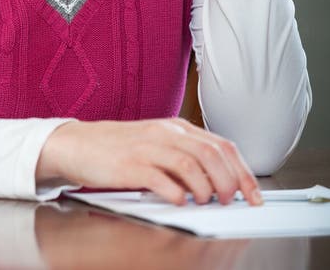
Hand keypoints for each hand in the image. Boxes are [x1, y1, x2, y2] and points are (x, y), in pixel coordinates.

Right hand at [36, 118, 262, 205]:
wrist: (78, 144)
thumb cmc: (118, 148)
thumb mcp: (157, 144)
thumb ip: (185, 157)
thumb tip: (218, 183)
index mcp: (175, 128)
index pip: (221, 145)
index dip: (242, 171)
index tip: (253, 195)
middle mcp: (165, 133)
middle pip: (211, 153)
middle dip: (229, 182)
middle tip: (231, 202)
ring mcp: (147, 147)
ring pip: (191, 164)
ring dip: (206, 188)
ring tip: (206, 202)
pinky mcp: (130, 164)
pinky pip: (161, 178)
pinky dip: (176, 193)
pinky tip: (179, 201)